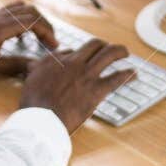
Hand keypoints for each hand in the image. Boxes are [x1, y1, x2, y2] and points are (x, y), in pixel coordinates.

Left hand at [0, 1, 55, 80]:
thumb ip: (15, 65)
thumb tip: (36, 66)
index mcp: (2, 27)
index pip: (34, 21)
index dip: (48, 32)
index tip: (54, 46)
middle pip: (31, 11)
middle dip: (45, 25)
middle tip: (51, 42)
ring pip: (21, 9)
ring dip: (35, 19)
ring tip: (40, 36)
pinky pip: (10, 12)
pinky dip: (22, 18)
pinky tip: (21, 33)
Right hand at [19, 39, 134, 133]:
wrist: (41, 119)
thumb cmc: (34, 103)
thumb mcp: (31, 79)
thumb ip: (37, 69)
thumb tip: (38, 63)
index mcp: (58, 60)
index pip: (73, 51)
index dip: (80, 54)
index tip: (84, 60)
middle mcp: (74, 63)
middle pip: (94, 45)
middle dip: (103, 45)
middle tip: (108, 49)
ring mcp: (87, 75)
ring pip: (109, 54)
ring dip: (120, 51)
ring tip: (125, 53)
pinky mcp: (97, 90)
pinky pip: (117, 78)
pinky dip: (128, 74)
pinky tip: (134, 74)